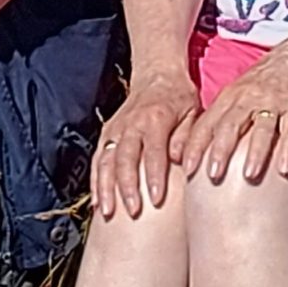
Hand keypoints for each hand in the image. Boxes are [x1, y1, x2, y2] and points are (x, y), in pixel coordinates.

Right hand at [91, 73, 198, 218]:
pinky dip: (95, 181)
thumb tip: (180, 161)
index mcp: (156, 118)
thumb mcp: (192, 111)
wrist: (157, 74)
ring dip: (106, 187)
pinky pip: (98, 159)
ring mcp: (116, 129)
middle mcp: (132, 124)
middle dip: (127, 186)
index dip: (154, 176)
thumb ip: (185, 136)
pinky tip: (97, 201)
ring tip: (108, 212)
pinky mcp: (107, 133)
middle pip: (125, 158)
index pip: (154, 151)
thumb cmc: (178, 97)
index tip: (157, 199)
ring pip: (106, 160)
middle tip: (133, 211)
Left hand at [178, 42, 287, 185]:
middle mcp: (248, 97)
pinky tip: (285, 169)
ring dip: (254, 152)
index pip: (206, 123)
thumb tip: (204, 154)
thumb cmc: (268, 78)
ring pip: (261, 128)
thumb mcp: (239, 93)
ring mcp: (272, 100)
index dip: (194, 145)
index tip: (186, 168)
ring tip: (248, 175)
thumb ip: (224, 118)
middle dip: (220, 150)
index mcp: (229, 97)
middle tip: (212, 175)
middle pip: (230, 125)